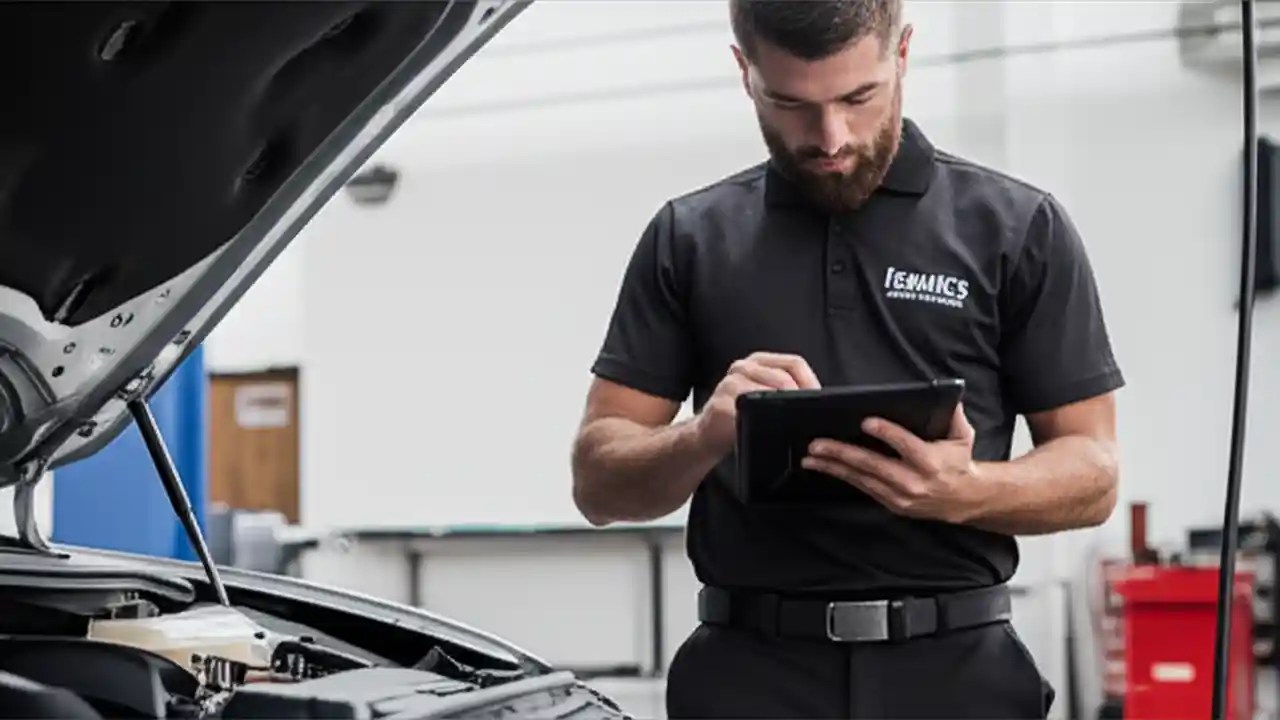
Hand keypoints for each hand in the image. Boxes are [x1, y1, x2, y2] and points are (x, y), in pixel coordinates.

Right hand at [694, 352, 820, 457]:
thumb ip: (785, 390)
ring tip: (793, 422)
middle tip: (809, 415)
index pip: (794, 363)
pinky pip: (749, 412)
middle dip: (801, 398)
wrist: (707, 434)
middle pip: (784, 377)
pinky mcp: (720, 405)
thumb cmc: (740, 415)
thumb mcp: (763, 395)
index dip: (811, 382)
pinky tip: (770, 428)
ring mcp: (729, 384)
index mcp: (759, 361)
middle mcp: (743, 367)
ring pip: (768, 393)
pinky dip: (763, 421)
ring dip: (784, 409)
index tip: (821, 400)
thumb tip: (819, 398)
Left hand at [800, 404, 985, 523]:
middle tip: (818, 444)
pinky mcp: (892, 504)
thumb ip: (955, 416)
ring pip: (862, 479)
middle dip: (842, 453)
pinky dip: (842, 476)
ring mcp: (900, 496)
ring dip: (833, 467)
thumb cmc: (958, 462)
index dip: (887, 433)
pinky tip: (824, 468)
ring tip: (811, 457)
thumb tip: (948, 395)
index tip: (866, 422)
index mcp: (931, 462)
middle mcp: (914, 481)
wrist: (964, 499)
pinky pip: (862, 488)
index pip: (907, 445)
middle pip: (874, 465)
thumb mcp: (963, 436)